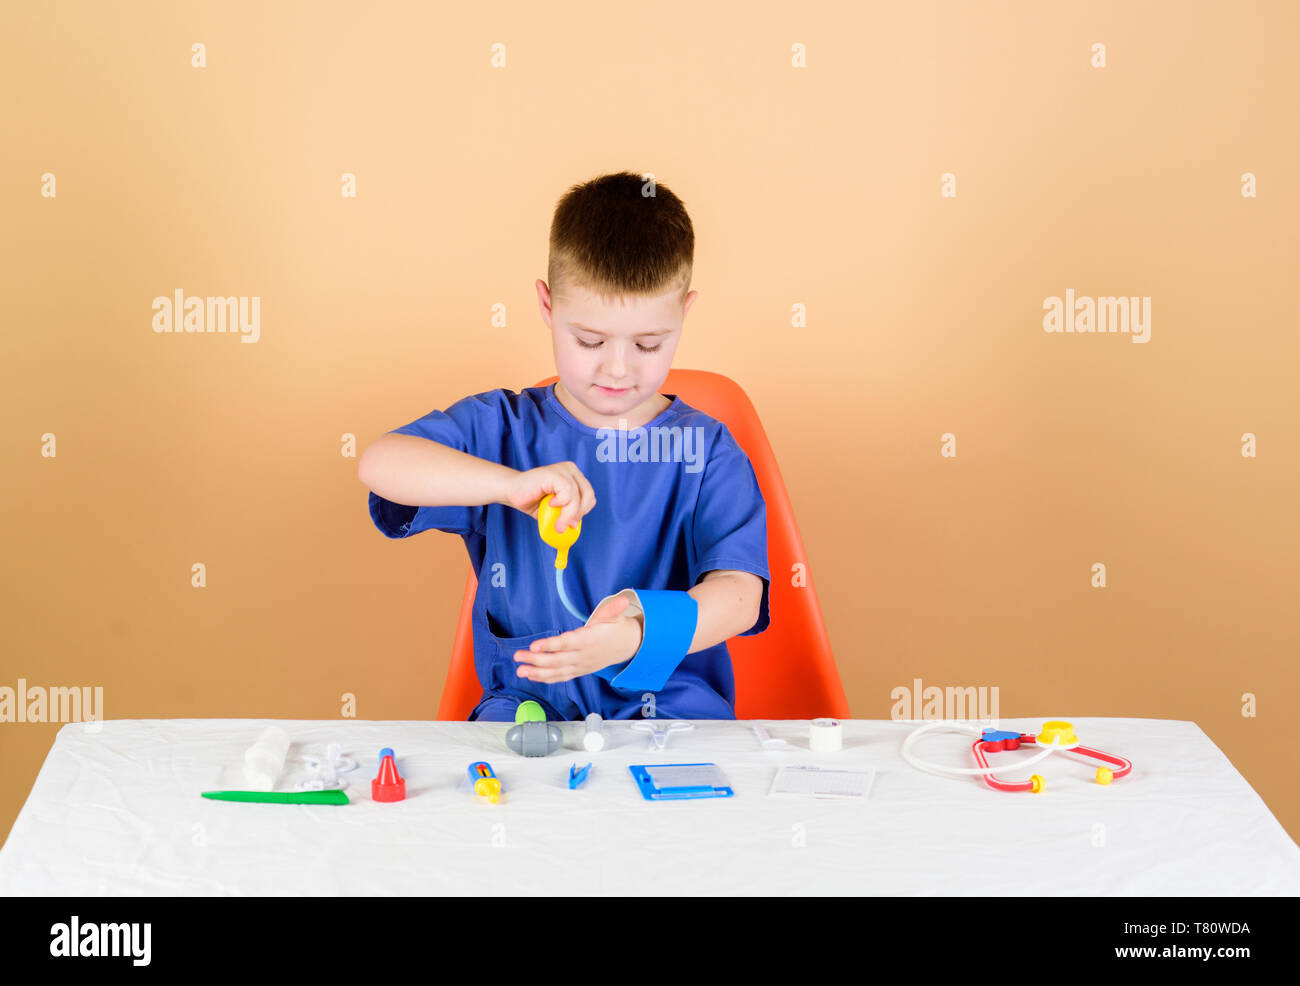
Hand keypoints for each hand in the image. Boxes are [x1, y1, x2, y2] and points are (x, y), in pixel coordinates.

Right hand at [501, 461, 596, 535]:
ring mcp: (563, 470)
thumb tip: (575, 527)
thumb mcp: (555, 511)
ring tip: (557, 523)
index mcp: (575, 477)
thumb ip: (567, 515)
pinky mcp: (554, 473)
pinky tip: (550, 504)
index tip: (572, 523)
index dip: (583, 511)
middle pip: (588, 495)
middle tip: (564, 527)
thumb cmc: (532, 499)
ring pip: (577, 496)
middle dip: (577, 514)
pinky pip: (567, 492)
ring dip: (568, 515)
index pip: (590, 496)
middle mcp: (571, 470)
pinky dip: (561, 503)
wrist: (511, 491)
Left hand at [514, 593, 642, 683]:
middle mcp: (583, 656)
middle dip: (536, 659)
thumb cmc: (616, 629)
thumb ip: (614, 609)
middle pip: (557, 660)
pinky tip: (532, 676)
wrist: (626, 647)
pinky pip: (561, 677)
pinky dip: (546, 678)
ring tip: (520, 670)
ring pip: (557, 672)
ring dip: (537, 672)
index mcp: (589, 640)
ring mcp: (580, 666)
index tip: (534, 645)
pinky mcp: (579, 671)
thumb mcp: (615, 616)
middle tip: (518, 656)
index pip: (566, 644)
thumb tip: (624, 601)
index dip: (550, 645)